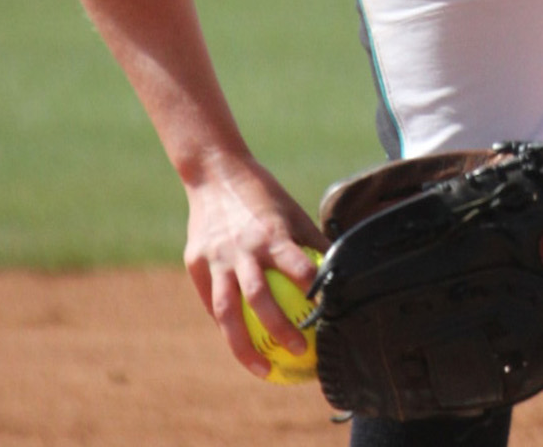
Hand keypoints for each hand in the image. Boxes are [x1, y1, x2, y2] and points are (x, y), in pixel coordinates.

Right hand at [182, 154, 327, 378]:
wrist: (215, 173)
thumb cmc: (264, 195)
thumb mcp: (294, 212)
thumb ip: (313, 243)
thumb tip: (347, 270)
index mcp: (272, 233)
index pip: (297, 265)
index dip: (313, 289)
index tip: (329, 314)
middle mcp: (242, 248)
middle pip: (259, 297)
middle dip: (279, 328)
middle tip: (300, 352)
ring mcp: (215, 257)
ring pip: (227, 310)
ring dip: (243, 345)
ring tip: (263, 370)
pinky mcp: (195, 262)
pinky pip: (211, 300)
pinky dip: (225, 325)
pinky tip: (240, 345)